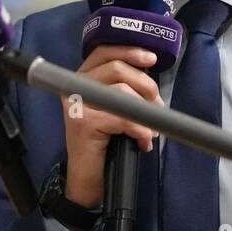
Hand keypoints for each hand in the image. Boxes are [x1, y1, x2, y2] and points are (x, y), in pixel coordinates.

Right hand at [62, 44, 162, 207]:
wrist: (88, 178)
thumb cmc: (104, 141)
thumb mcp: (112, 107)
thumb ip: (122, 87)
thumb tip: (149, 76)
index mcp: (81, 78)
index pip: (104, 51)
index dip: (129, 51)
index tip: (152, 59)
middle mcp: (74, 86)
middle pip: (116, 67)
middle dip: (145, 84)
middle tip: (157, 104)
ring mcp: (76, 104)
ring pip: (121, 91)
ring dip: (145, 109)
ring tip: (151, 127)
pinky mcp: (84, 123)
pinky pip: (123, 117)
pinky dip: (140, 130)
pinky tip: (143, 142)